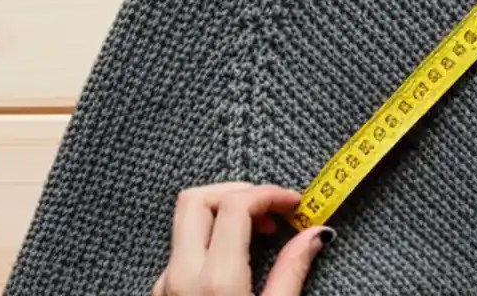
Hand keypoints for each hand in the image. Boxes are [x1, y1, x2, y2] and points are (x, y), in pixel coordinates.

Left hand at [152, 183, 332, 295]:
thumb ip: (292, 271)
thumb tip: (316, 234)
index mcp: (216, 279)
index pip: (235, 205)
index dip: (269, 193)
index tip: (293, 202)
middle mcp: (181, 275)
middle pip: (195, 199)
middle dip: (236, 190)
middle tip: (269, 206)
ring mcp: (165, 283)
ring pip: (185, 221)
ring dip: (223, 213)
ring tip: (259, 231)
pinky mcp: (160, 293)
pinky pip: (182, 248)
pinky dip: (211, 238)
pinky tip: (236, 256)